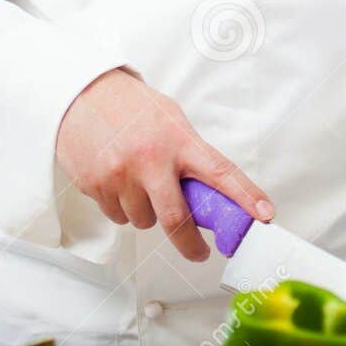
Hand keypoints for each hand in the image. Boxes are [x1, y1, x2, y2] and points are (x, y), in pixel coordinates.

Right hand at [55, 68, 273, 261]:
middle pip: (176, 219)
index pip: (220, 172)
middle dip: (190, 244)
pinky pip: (117, 216)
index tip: (265, 216)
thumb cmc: (131, 106)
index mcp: (178, 140)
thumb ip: (188, 153)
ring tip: (140, 184)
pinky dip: (123, 208)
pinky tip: (118, 182)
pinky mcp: (96, 185)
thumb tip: (209, 190)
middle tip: (199, 252)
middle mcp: (150, 159)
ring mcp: (120, 175)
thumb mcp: (170, 119)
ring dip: (148, 214)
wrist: (81, 93)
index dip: (246, 197)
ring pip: (144, 220)